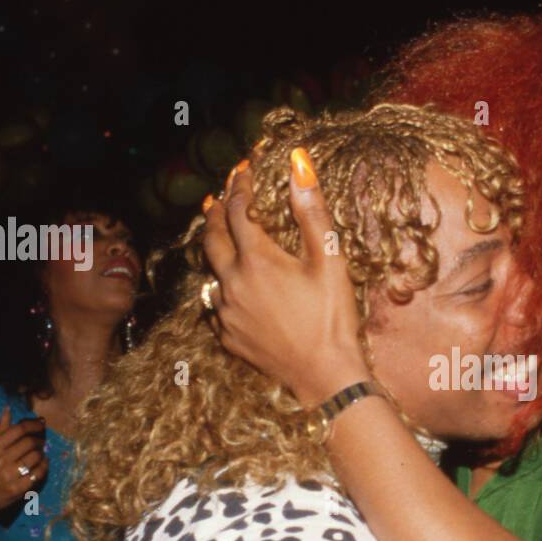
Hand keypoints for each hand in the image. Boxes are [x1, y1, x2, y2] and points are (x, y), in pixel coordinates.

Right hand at [0, 407, 46, 526]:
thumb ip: (0, 429)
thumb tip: (8, 409)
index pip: (19, 429)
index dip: (34, 424)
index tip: (41, 422)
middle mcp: (0, 460)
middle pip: (30, 442)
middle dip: (40, 438)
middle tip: (41, 440)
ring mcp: (10, 475)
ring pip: (37, 456)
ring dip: (42, 452)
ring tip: (39, 452)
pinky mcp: (19, 489)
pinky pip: (39, 472)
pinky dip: (44, 465)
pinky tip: (42, 463)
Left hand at [201, 152, 371, 405]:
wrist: (324, 375)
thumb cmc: (332, 317)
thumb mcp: (328, 260)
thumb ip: (310, 211)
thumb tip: (298, 165)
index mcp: (256, 259)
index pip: (240, 210)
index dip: (240, 185)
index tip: (245, 169)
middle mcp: (232, 282)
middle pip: (212, 237)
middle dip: (215, 212)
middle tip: (218, 197)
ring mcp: (226, 312)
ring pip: (209, 271)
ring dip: (214, 249)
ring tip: (221, 238)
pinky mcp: (228, 336)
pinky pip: (214, 304)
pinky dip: (219, 287)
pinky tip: (228, 287)